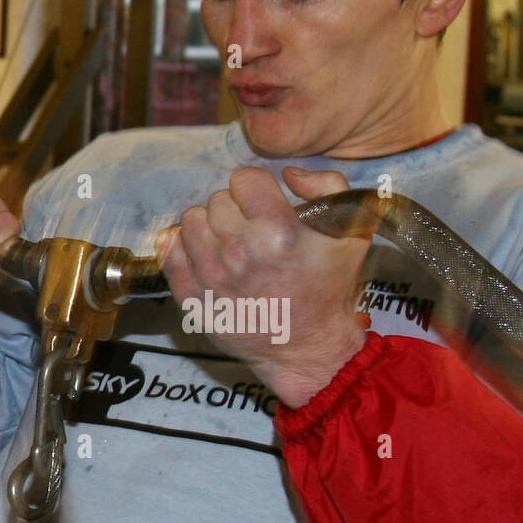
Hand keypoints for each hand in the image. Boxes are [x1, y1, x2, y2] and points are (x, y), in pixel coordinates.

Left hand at [156, 166, 370, 408]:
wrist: (307, 348)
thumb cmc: (328, 290)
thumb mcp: (352, 233)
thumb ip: (329, 186)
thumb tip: (289, 174)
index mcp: (278, 233)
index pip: (244, 179)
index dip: (256, 189)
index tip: (264, 205)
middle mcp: (240, 253)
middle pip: (217, 200)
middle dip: (234, 210)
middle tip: (250, 231)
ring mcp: (212, 277)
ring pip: (191, 221)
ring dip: (209, 228)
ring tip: (229, 244)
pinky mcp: (192, 298)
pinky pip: (170, 251)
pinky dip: (185, 248)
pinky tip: (207, 256)